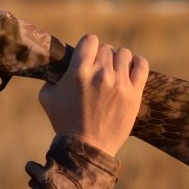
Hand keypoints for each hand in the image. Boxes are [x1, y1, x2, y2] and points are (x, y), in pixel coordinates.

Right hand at [39, 33, 148, 155]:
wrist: (86, 147)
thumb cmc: (64, 122)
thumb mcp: (47, 97)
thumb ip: (52, 77)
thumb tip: (58, 66)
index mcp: (79, 72)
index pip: (90, 40)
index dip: (88, 46)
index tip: (88, 55)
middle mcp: (101, 74)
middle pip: (106, 48)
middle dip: (101, 57)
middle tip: (99, 70)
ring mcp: (119, 84)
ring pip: (124, 54)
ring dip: (118, 60)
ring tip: (114, 71)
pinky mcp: (134, 94)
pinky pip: (141, 65)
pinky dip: (136, 64)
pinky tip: (130, 69)